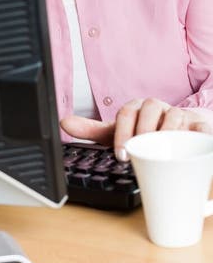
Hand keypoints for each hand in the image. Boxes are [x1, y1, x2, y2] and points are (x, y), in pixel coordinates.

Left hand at [60, 98, 211, 160]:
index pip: (127, 112)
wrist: (182, 131)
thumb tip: (63, 123)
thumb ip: (92, 130)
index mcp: (137, 108)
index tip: (121, 154)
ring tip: (161, 151)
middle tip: (138, 153)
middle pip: (149, 110)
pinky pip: (199, 126)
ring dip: (166, 132)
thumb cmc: (147, 132)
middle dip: (142, 132)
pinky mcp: (199, 125)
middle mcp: (158, 108)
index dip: (122, 132)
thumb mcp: (119, 132)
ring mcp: (179, 115)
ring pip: (174, 116)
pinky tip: (191, 145)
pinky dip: (196, 134)